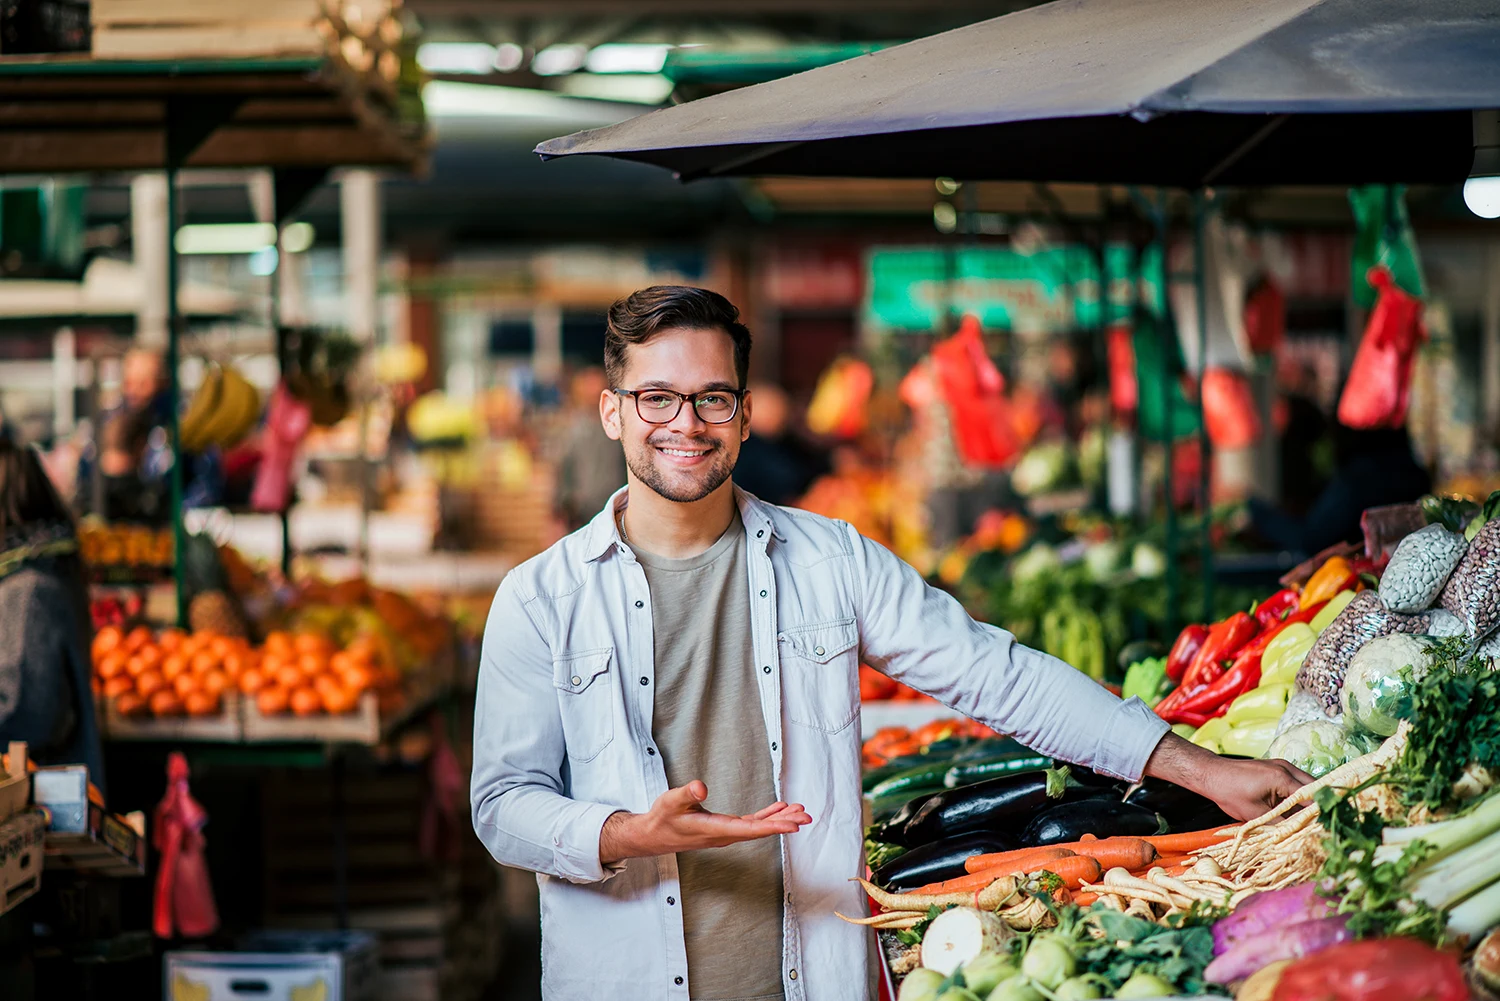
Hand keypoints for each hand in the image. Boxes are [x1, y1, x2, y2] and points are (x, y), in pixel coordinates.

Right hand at [599, 780, 811, 863]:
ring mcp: (725, 833)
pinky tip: (779, 808)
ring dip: (779, 819)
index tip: (794, 826)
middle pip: (760, 830)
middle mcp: (724, 834)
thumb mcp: (670, 801)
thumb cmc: (662, 818)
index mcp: (714, 829)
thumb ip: (686, 794)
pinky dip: (766, 816)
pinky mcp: (724, 828)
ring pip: (758, 827)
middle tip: (807, 816)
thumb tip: (701, 786)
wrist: (654, 835)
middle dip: (784, 823)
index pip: (749, 830)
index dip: (773, 827)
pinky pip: (750, 824)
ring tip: (800, 812)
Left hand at [1144, 733, 1312, 821]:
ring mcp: (1283, 766)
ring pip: (1307, 785)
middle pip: (1315, 788)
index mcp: (1283, 778)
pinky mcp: (1277, 768)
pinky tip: (1299, 811)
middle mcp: (1287, 768)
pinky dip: (1300, 795)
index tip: (1329, 828)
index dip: (1322, 814)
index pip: (1313, 797)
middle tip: (1325, 825)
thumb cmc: (1230, 794)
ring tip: (1314, 821)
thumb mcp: (1256, 815)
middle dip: (1321, 806)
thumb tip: (1301, 835)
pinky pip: (1296, 782)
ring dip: (1311, 801)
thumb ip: (1282, 824)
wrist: (1211, 774)